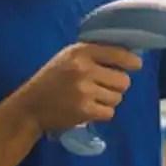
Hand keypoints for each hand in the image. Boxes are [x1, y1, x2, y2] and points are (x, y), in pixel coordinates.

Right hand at [15, 43, 143, 132]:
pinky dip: (102, 113)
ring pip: (118, 97)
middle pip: (123, 80)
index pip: (118, 53)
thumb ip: (94, 54)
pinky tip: (89, 109)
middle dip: (117, 85)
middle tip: (104, 87)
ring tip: (92, 98)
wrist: (30, 107)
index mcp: (81, 52)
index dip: (131, 61)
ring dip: (109, 100)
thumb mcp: (68, 57)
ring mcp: (84, 90)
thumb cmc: (52, 79)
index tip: (135, 65)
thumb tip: (127, 56)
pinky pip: (110, 112)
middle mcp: (84, 69)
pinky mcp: (85, 110)